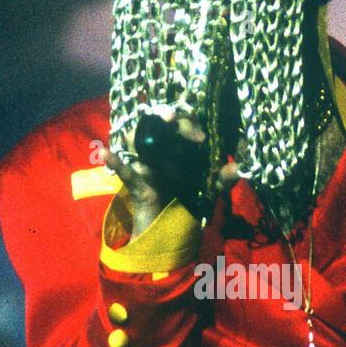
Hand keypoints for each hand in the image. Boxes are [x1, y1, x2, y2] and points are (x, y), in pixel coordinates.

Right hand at [104, 107, 238, 234]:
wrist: (173, 229)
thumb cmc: (191, 200)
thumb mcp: (210, 188)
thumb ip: (224, 177)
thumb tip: (240, 168)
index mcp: (180, 148)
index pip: (182, 122)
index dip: (188, 121)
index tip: (199, 136)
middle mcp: (162, 151)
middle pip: (158, 124)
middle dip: (164, 117)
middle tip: (172, 119)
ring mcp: (148, 165)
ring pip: (138, 142)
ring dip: (139, 137)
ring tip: (138, 133)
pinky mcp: (138, 183)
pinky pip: (125, 171)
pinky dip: (115, 162)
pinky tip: (106, 152)